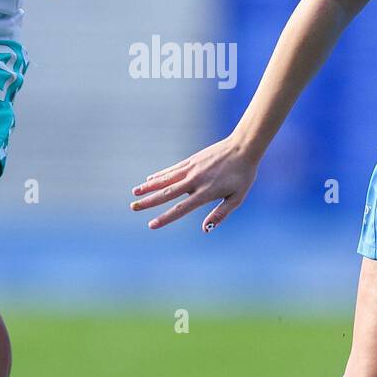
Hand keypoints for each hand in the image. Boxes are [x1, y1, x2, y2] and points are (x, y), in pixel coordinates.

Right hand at [130, 136, 258, 230]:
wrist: (243, 147)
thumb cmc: (243, 175)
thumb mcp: (237, 198)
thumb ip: (220, 214)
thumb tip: (205, 229)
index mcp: (205, 193)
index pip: (180, 208)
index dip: (165, 218)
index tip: (151, 225)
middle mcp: (194, 181)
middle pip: (167, 194)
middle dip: (148, 202)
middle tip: (133, 207)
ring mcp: (191, 169)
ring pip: (165, 180)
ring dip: (149, 186)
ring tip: (135, 193)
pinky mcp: (191, 160)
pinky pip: (172, 170)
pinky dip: (160, 175)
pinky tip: (150, 179)